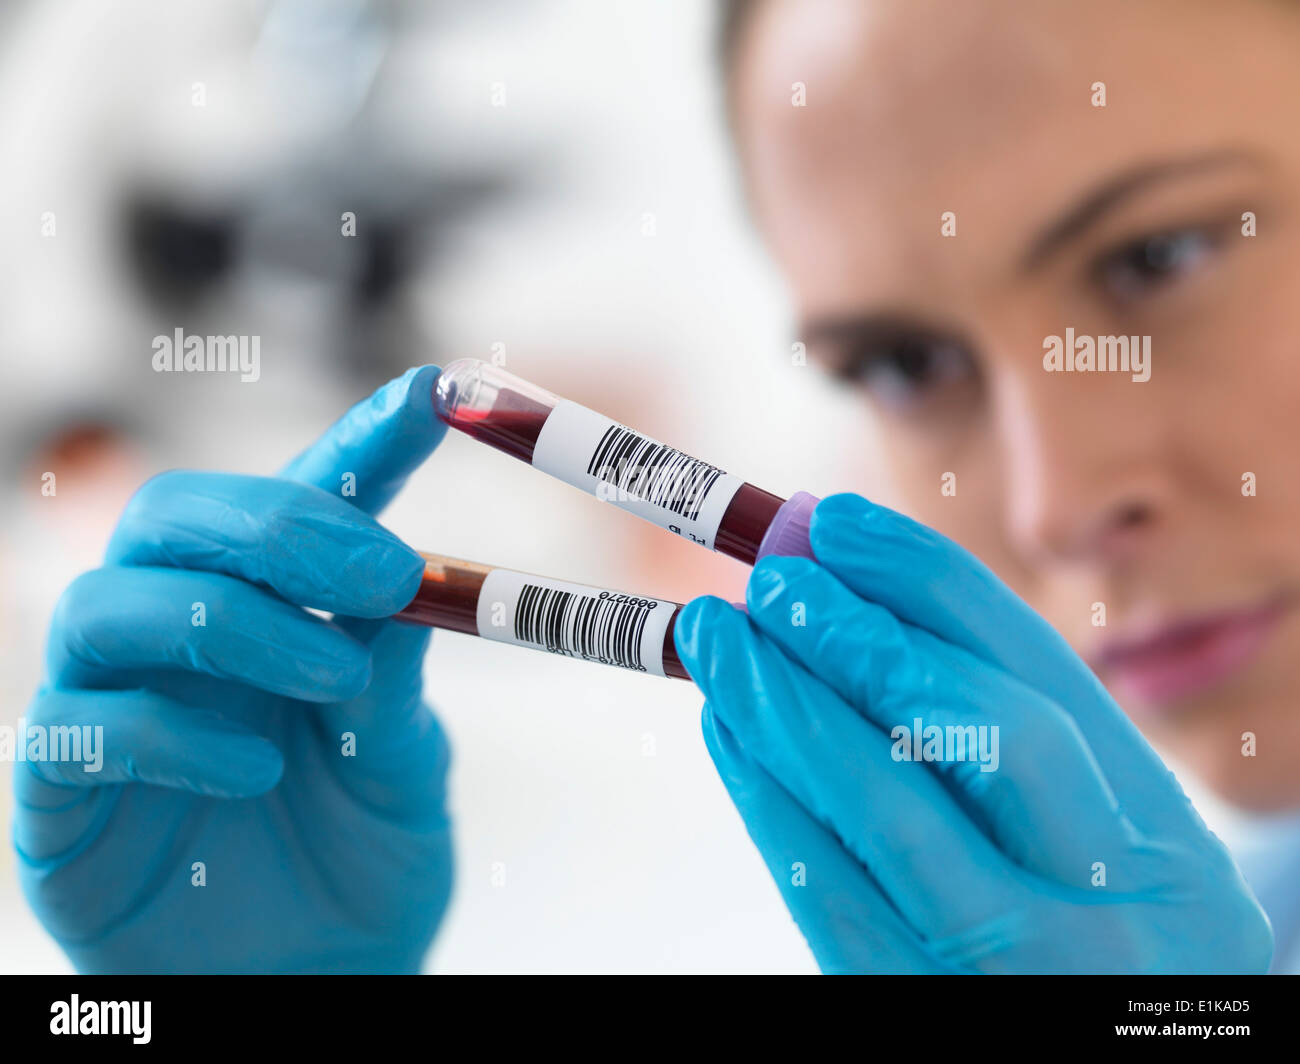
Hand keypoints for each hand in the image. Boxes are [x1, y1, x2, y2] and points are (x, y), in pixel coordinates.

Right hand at [14, 366, 450, 973]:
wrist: (312, 985)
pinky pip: (79, 726)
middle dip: (281, 525)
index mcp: (281, 613)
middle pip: (180, 514)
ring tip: (331, 679)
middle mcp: (186, 637)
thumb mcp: (405, 770)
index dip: (365, 439)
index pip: (309, 501)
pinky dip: (171, 734)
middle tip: (381, 573)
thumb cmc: (362, 864)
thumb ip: (398, 686)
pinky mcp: (61, 790)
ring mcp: (114, 705)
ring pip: (113, 600)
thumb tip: (412, 588)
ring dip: (230, 621)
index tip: (437, 391)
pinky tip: (251, 773)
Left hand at [674, 493, 1272, 973]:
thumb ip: (1014, 747)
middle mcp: (1111, 905)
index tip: (838, 521)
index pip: (1040, 675)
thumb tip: (855, 596)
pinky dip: (770, 803)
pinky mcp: (923, 1017)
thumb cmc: (1095, 958)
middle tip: (771, 579)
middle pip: (981, 736)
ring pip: (888, 814)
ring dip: (787, 708)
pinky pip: (832, 902)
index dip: (928, 584)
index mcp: (1165, 843)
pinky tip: (729, 733)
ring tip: (718, 638)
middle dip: (863, 640)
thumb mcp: (1109, 861)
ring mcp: (1020, 970)